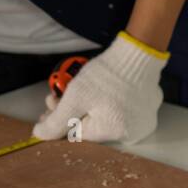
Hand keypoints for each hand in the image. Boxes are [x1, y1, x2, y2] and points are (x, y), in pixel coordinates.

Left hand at [32, 33, 166, 143]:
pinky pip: (121, 111)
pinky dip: (106, 104)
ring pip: (106, 119)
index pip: (78, 135)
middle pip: (92, 128)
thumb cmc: (106, 76)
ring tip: (75, 91)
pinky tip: (97, 91)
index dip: (60, 122)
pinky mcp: (147, 109)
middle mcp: (132, 133)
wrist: (138, 52)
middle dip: (71, 113)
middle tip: (57, 98)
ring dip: (87, 108)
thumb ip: (56, 122)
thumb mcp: (75, 98)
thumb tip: (40, 135)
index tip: (49, 107)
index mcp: (115, 134)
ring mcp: (143, 121)